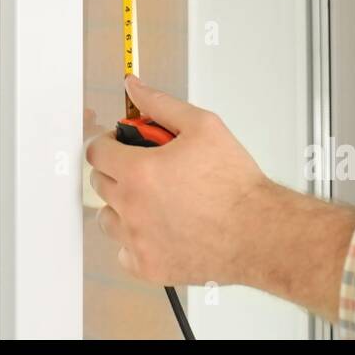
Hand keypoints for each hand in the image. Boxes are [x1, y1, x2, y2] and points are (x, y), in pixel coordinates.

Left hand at [86, 75, 354, 320]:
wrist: (258, 231)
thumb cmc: (235, 185)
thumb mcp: (202, 126)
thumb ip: (160, 104)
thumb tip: (135, 88)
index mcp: (138, 171)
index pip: (96, 151)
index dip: (109, 143)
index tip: (122, 145)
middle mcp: (131, 207)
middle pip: (99, 182)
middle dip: (119, 170)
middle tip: (147, 169)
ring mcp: (137, 240)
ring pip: (107, 218)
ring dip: (122, 206)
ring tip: (154, 200)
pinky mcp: (147, 266)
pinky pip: (123, 252)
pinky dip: (134, 241)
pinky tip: (157, 229)